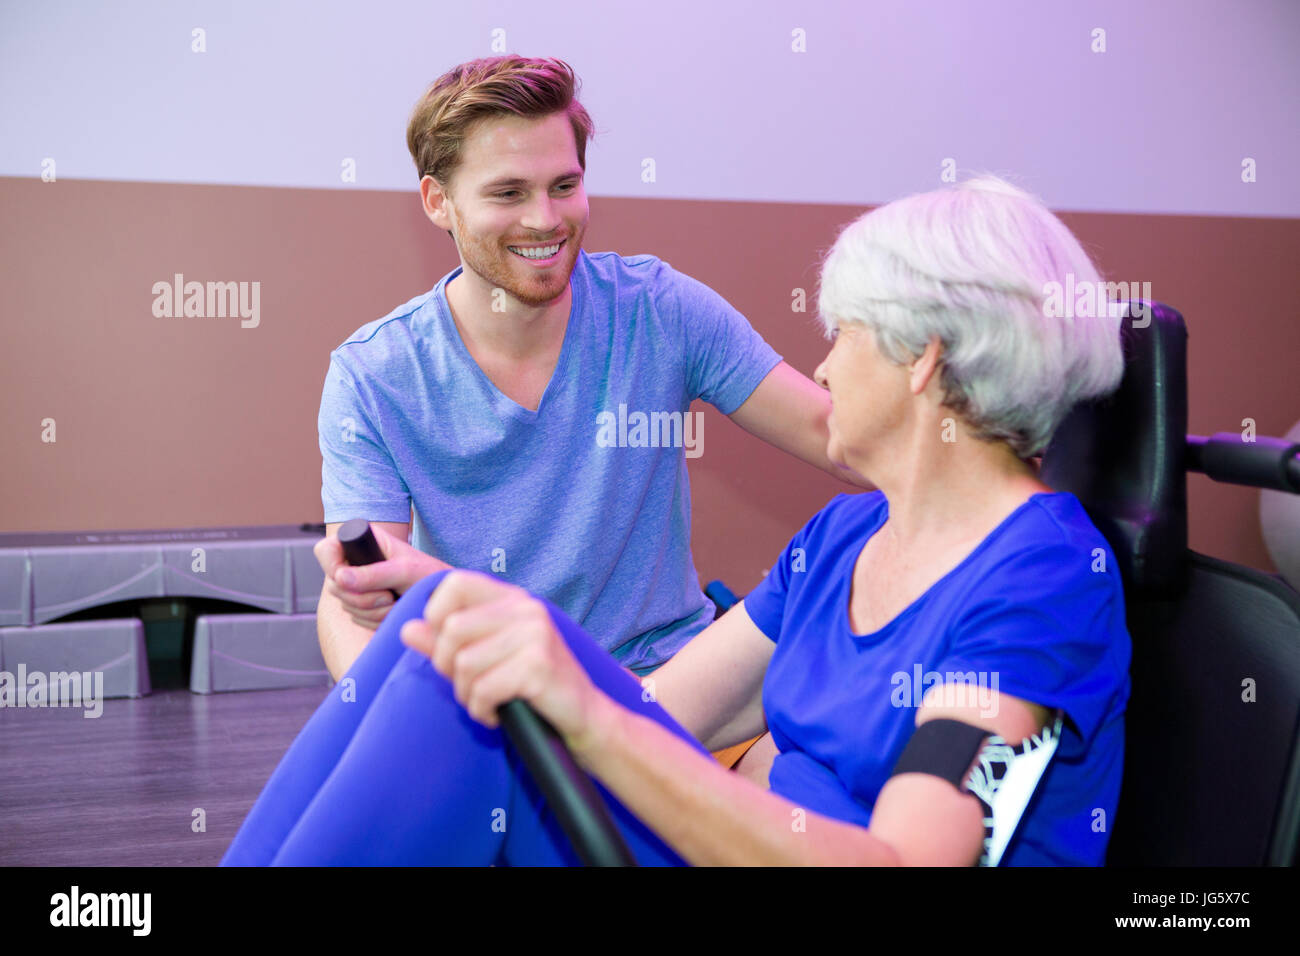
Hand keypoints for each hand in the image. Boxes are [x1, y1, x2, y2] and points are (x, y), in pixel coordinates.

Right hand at [314, 525, 449, 629]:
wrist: (443, 597)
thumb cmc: (430, 575)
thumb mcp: (405, 571)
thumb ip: (374, 574)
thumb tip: (340, 578)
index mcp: (362, 541)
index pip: (325, 550)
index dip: (331, 566)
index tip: (348, 580)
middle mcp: (355, 561)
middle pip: (335, 585)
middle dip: (362, 597)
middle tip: (389, 596)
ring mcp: (357, 584)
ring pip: (346, 605)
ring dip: (373, 611)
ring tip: (396, 601)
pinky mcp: (363, 605)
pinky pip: (356, 619)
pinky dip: (375, 620)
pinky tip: (393, 611)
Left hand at [399, 570, 609, 753]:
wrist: (583, 716)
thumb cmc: (533, 686)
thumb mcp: (487, 658)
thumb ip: (446, 643)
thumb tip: (407, 629)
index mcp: (513, 599)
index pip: (455, 584)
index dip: (436, 614)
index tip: (446, 648)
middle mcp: (526, 609)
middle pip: (451, 629)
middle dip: (447, 668)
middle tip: (467, 688)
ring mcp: (535, 635)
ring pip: (464, 664)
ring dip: (466, 695)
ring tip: (485, 703)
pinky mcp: (538, 666)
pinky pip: (483, 689)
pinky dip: (481, 710)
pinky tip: (496, 715)